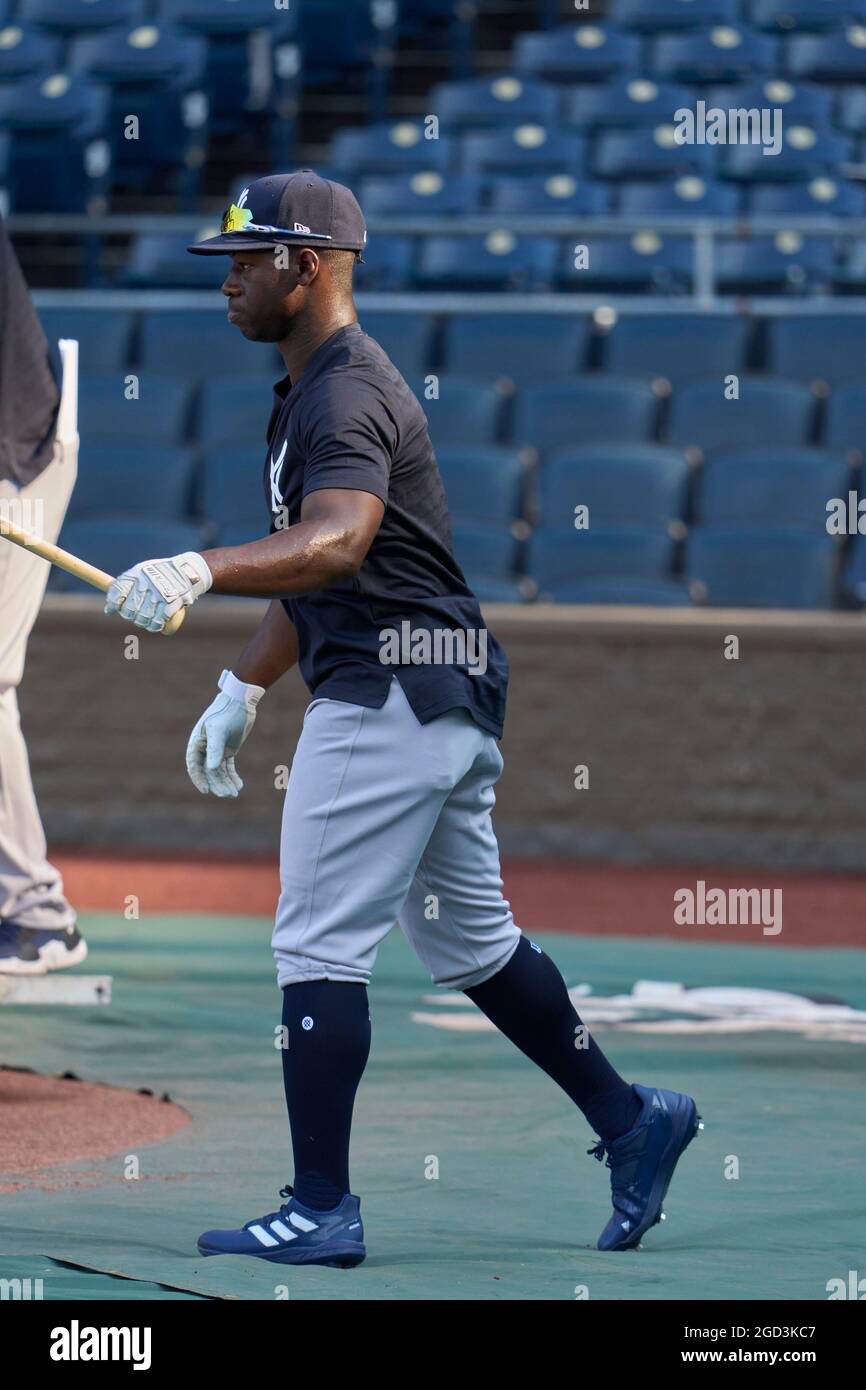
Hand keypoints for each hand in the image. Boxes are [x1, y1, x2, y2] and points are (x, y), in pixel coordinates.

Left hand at [105, 552, 212, 632]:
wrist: (187, 572)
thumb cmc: (160, 574)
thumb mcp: (141, 572)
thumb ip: (125, 587)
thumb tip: (108, 610)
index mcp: (137, 574)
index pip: (118, 591)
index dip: (113, 603)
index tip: (111, 610)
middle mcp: (146, 584)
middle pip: (129, 609)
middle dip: (129, 614)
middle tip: (133, 613)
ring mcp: (158, 596)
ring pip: (142, 619)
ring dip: (142, 622)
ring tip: (146, 618)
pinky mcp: (170, 605)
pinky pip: (156, 623)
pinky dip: (155, 626)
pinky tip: (156, 624)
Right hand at [186, 669, 265, 797]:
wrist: (241, 702)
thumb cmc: (227, 713)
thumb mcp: (219, 730)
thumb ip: (215, 749)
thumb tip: (211, 769)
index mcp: (197, 742)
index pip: (194, 766)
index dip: (199, 779)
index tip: (206, 790)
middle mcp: (205, 748)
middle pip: (208, 772)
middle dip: (217, 784)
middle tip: (227, 795)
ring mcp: (216, 750)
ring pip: (219, 772)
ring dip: (226, 783)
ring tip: (234, 793)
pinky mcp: (228, 750)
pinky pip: (228, 767)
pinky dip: (233, 776)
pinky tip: (239, 785)